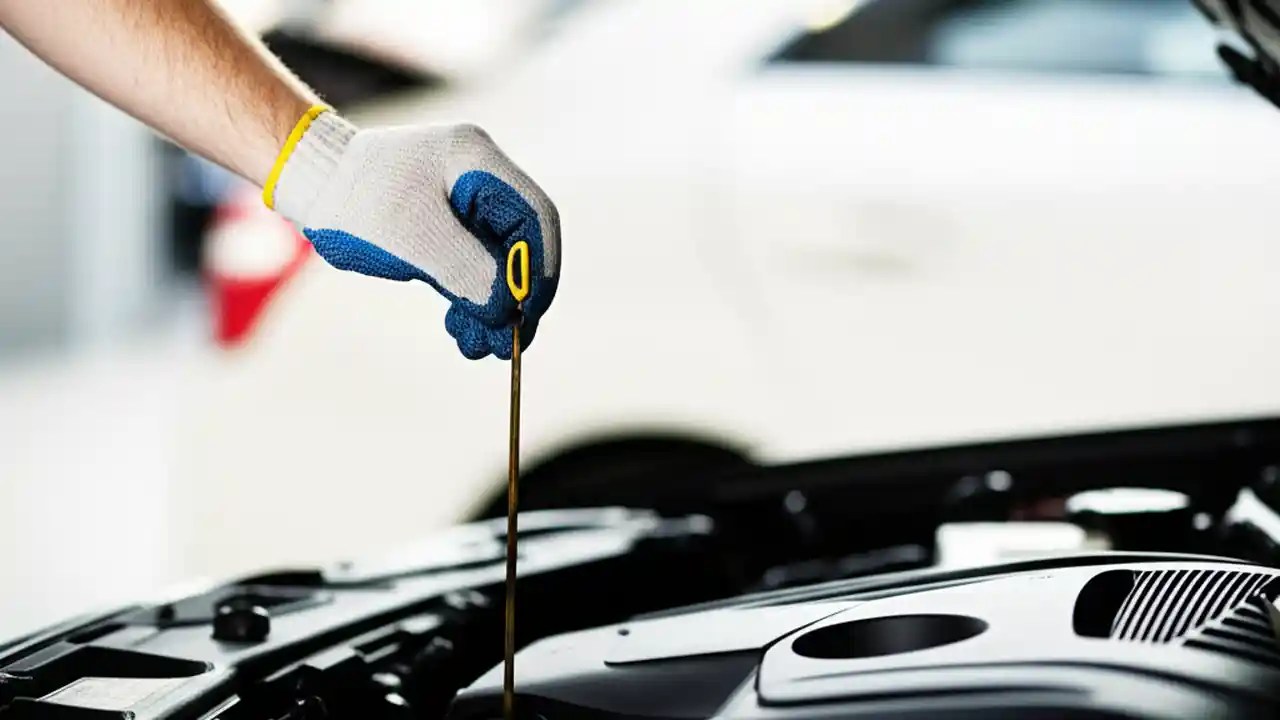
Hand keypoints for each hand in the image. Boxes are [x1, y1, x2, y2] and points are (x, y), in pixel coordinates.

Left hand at [265, 109, 559, 359]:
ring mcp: (463, 202)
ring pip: (497, 261)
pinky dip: (471, 299)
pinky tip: (461, 331)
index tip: (530, 315)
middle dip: (515, 297)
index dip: (541, 269)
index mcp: (477, 162)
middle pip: (521, 244)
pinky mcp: (445, 224)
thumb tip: (510, 311)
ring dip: (492, 307)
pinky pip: (472, 266)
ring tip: (478, 348)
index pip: (537, 217)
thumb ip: (468, 271)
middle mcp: (478, 178)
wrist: (308, 185)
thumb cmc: (355, 201)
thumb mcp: (414, 239)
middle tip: (507, 347)